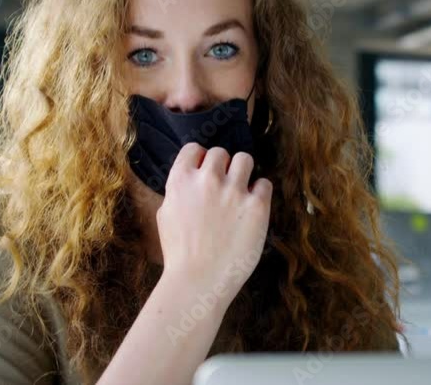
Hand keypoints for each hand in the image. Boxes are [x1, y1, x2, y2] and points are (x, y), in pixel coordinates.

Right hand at [156, 143, 272, 303]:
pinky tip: (252, 209)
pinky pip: (264, 183)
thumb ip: (179, 191)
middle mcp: (207, 180)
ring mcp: (233, 191)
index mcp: (180, 180)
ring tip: (241, 193)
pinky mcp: (256, 206)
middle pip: (222, 153)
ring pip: (245, 159)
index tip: (205, 173)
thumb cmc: (179, 255)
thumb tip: (190, 178)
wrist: (198, 282)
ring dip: (243, 173)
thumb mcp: (166, 215)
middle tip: (224, 188)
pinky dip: (260, 193)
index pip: (195, 148)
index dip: (201, 160)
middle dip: (223, 168)